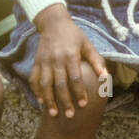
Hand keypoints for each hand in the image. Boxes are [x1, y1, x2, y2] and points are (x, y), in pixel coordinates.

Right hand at [30, 4, 108, 118]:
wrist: (53, 23)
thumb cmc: (74, 35)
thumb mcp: (87, 44)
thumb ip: (96, 60)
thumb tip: (105, 76)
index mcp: (70, 55)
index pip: (75, 77)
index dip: (79, 92)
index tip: (83, 104)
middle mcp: (56, 59)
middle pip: (59, 84)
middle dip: (64, 101)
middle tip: (70, 115)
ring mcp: (44, 61)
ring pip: (44, 84)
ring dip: (48, 100)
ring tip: (53, 113)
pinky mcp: (36, 62)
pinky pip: (33, 79)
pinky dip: (36, 91)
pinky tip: (40, 101)